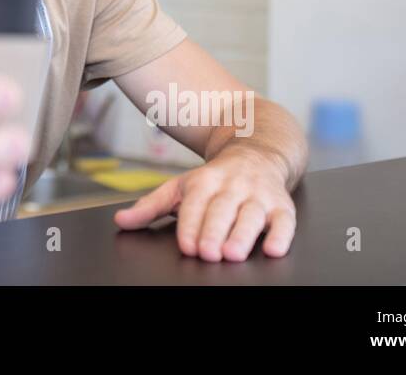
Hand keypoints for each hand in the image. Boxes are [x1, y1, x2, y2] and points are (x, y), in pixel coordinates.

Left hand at [112, 147, 295, 261]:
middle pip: (222, 209)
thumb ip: (151, 206)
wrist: (257, 152)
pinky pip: (284, 220)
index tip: (187, 245)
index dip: (191, 225)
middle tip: (208, 253)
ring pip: (252, 214)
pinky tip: (274, 248)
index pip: (195, 203)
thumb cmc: (214, 179)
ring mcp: (258, 194)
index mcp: (204, 180)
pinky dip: (281, 235)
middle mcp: (232, 185)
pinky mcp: (282, 204)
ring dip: (243, 234)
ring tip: (233, 253)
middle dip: (214, 231)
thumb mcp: (180, 186)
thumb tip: (121, 221)